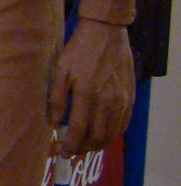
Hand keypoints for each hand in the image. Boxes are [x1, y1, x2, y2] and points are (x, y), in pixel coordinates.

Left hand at [48, 18, 134, 156]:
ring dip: (99, 144)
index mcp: (87, 94)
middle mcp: (107, 100)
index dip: (70, 145)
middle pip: (97, 136)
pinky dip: (113, 133)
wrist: (106, 32)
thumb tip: (54, 122)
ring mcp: (122, 99)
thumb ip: (57, 99)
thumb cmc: (79, 50)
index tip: (63, 153)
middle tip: (73, 151)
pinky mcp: (130, 96)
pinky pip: (123, 123)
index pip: (79, 130)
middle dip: (84, 148)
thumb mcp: (61, 70)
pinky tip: (103, 134)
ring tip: (86, 146)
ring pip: (112, 133)